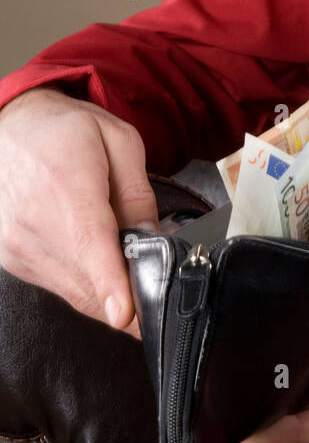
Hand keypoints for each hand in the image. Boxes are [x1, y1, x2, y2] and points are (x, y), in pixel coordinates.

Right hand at [0, 86, 158, 336]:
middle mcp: (33, 220)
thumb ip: (139, 193)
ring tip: (129, 261)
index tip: (124, 313)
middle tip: (160, 282)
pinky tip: (98, 259)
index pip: (89, 242)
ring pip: (76, 291)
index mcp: (65, 183)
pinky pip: (60, 287)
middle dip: (131, 291)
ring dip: (109, 290)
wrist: (8, 130)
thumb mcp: (118, 140)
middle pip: (88, 278)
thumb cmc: (64, 130)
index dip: (110, 282)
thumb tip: (155, 241)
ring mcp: (17, 245)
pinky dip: (87, 284)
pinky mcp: (13, 260)